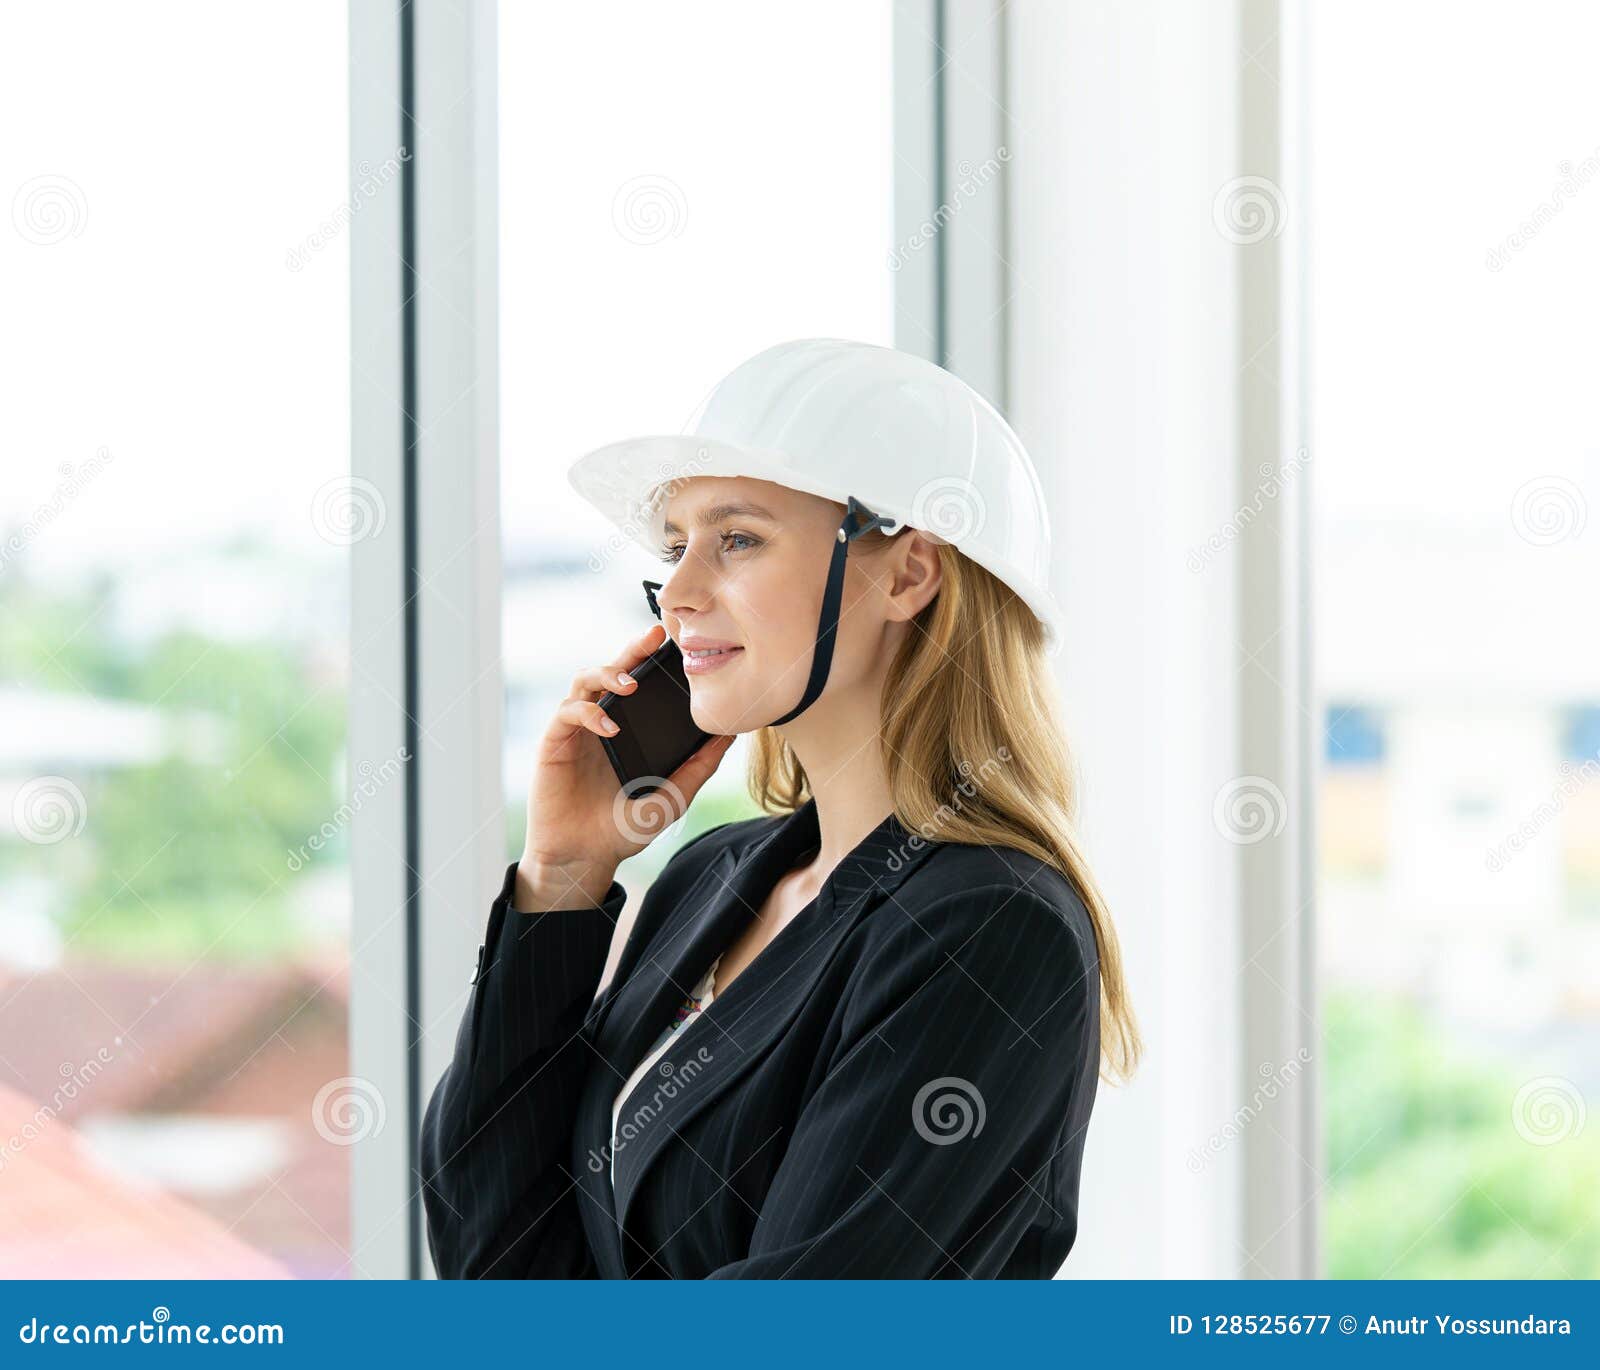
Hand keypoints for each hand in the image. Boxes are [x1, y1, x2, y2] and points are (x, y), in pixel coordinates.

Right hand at [516, 622, 735, 910]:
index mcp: (630, 726)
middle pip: (615, 669)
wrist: (586, 857)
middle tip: (654, 636)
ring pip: (585, 680)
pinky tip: (609, 725)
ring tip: (630, 684)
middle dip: (633, 649)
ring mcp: (578, 729)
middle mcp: (603, 719)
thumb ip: (699, 766)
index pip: (642, 681)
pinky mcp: (555, 743)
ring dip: (608, 674)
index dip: (655, 659)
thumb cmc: (625, 826)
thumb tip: (730, 734)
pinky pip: (567, 713)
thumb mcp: (673, 796)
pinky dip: (588, 712)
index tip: (679, 643)